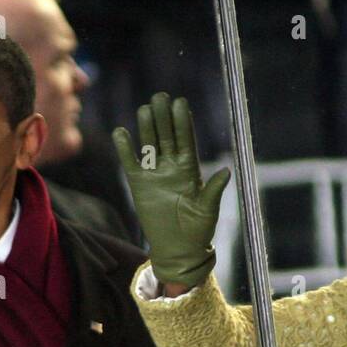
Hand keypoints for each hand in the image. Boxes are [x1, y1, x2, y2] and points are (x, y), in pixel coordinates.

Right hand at [112, 93, 230, 290]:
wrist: (178, 249)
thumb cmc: (198, 230)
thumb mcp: (208, 211)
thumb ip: (213, 191)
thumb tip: (226, 171)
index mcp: (190, 169)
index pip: (185, 140)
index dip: (183, 122)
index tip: (180, 103)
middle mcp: (171, 166)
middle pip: (166, 136)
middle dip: (164, 117)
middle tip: (160, 97)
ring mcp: (154, 174)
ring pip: (149, 144)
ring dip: (147, 127)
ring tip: (145, 109)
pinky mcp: (138, 184)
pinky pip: (130, 162)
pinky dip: (125, 149)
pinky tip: (121, 132)